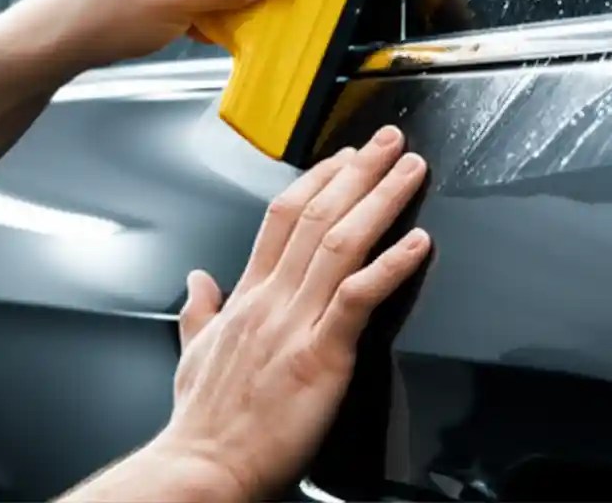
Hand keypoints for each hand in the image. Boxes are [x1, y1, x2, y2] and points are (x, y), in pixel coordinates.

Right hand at [63, 126, 429, 501]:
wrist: (203, 469)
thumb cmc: (203, 423)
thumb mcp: (192, 354)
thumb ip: (199, 311)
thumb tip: (198, 280)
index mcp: (248, 298)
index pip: (282, 219)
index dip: (319, 181)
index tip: (345, 157)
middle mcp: (272, 301)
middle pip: (318, 217)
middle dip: (358, 174)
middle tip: (389, 142)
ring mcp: (296, 325)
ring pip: (341, 245)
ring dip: (380, 202)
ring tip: (410, 170)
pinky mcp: (320, 356)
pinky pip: (359, 299)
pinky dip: (390, 266)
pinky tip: (419, 241)